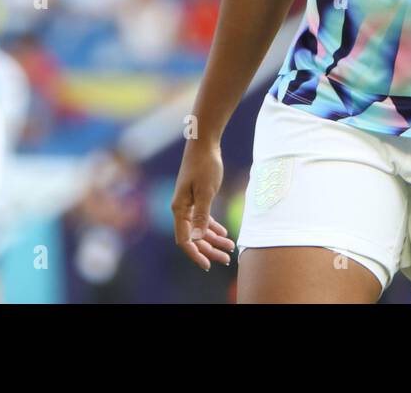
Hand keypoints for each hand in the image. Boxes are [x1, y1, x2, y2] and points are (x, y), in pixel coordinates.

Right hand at [171, 139, 235, 270]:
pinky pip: (203, 219)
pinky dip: (213, 227)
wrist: (204, 145)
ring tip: (231, 248)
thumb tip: (198, 238)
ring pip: (200, 229)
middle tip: (227, 259)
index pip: (185, 240)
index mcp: (179, 210)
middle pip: (194, 237)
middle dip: (210, 250)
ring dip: (214, 240)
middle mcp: (181, 210)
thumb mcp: (206, 192)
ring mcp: (188, 205)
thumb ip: (202, 215)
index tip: (209, 265)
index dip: (196, 254)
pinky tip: (225, 234)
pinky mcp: (196, 199)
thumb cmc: (204, 166)